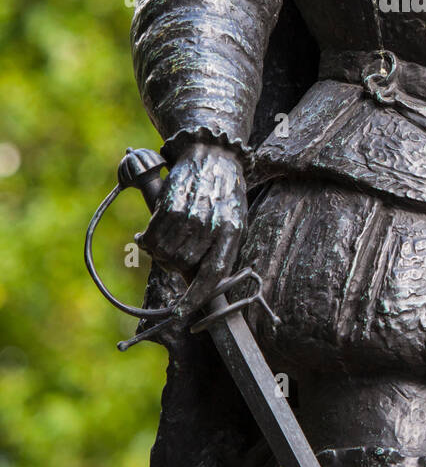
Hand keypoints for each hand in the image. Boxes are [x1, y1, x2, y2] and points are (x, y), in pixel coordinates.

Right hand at [136, 142, 246, 317]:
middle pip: (184, 265)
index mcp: (232, 231)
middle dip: (175, 266)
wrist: (212, 154)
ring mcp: (189, 214)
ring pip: (165, 254)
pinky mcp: (169, 204)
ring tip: (166, 239)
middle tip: (174, 254)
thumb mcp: (235, 220)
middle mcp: (210, 224)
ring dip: (161, 253)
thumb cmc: (225, 192)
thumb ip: (222, 249)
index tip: (183, 312)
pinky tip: (151, 231)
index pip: (214, 274)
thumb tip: (204, 284)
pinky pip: (153, 237)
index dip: (197, 298)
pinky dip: (149, 240)